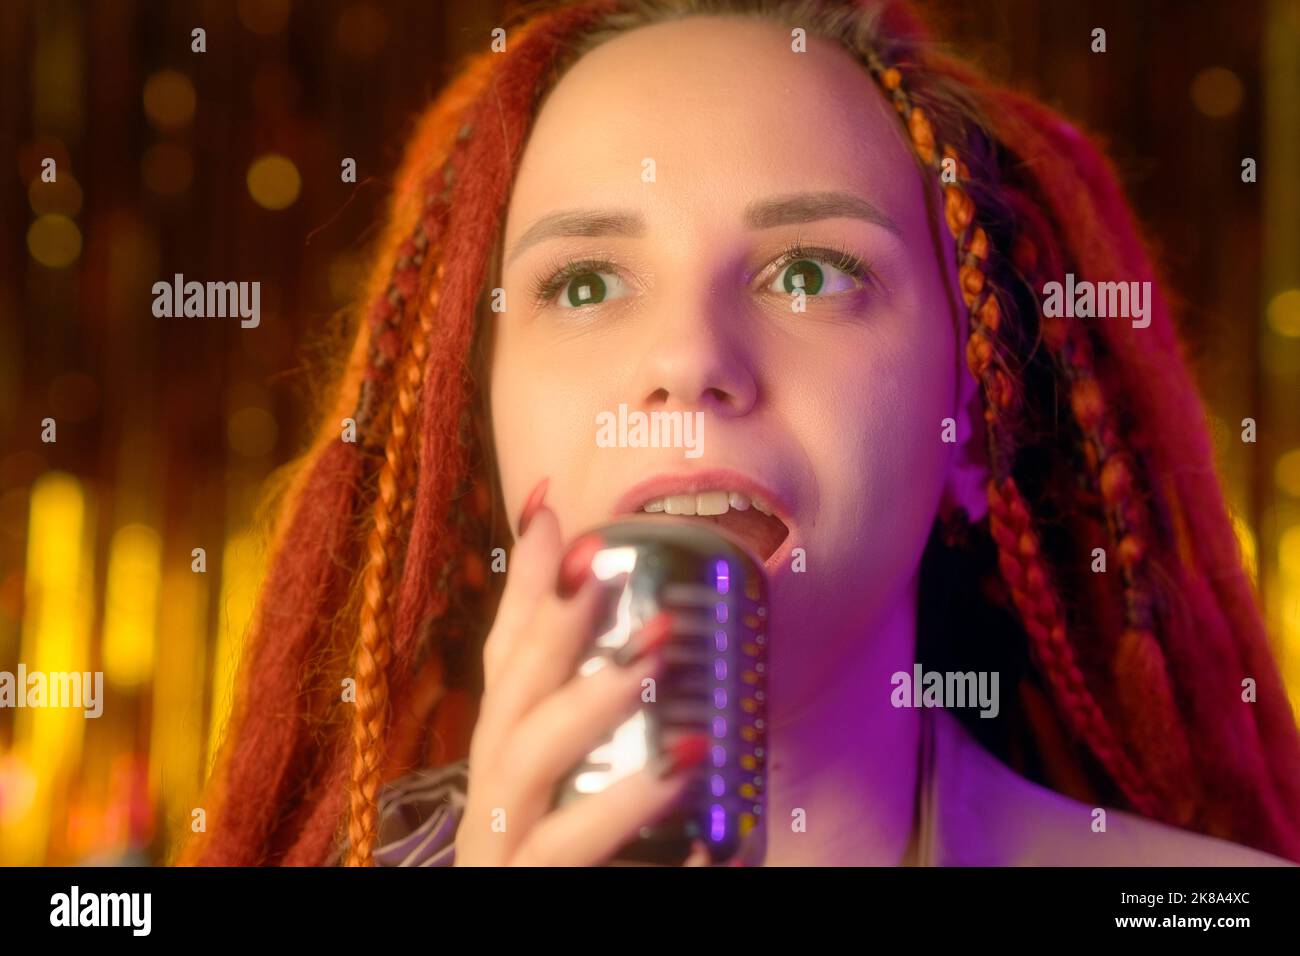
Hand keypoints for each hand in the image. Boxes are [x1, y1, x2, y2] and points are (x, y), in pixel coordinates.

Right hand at [453, 481, 706, 865]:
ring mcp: (500, 850)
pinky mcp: (521, 891)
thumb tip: (660, 650)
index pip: (506, 657)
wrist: (550, 927)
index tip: (555, 504)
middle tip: (611, 570)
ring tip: (651, 665)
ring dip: (581, 706)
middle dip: (553, 628)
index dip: (528, 581)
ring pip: (516, 765)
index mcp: (510, 761)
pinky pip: (558, 855)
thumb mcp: (601, 786)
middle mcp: (493, 798)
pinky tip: (676, 779)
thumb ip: (620, 717)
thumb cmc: (577, 870)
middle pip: (504, 696)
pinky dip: (616, 813)